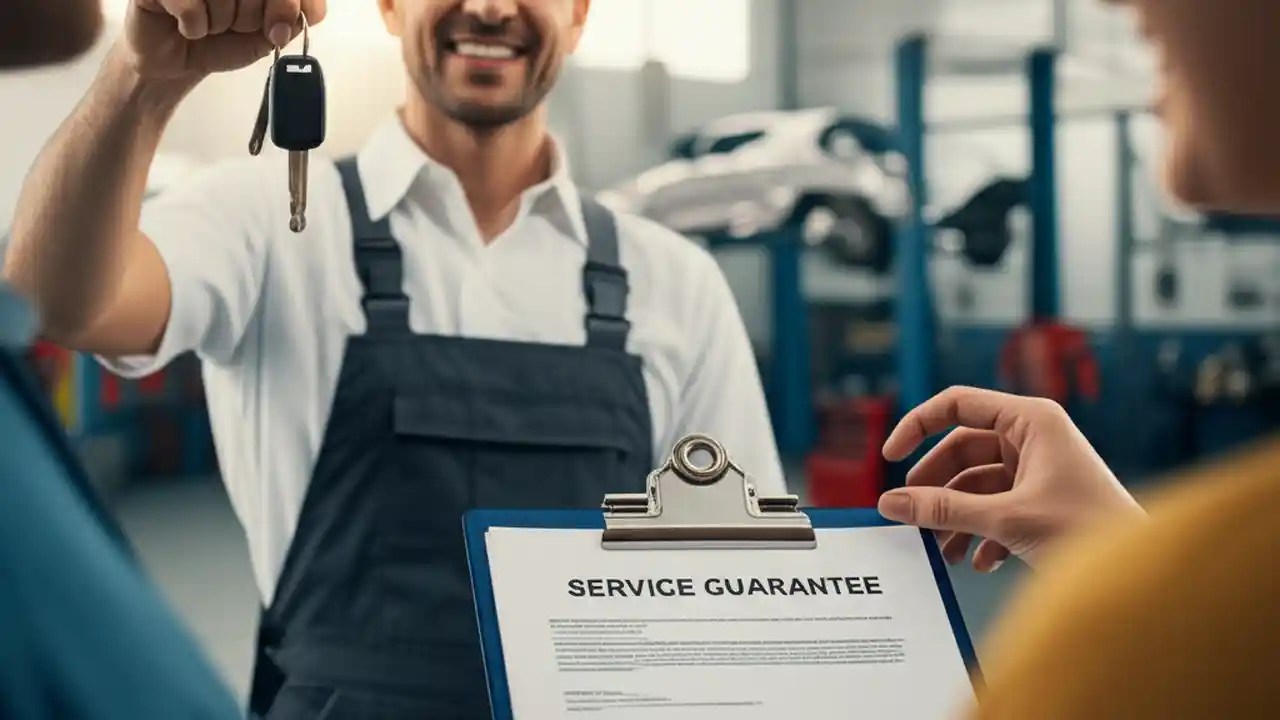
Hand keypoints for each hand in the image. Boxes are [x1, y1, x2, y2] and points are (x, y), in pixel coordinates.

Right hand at [121, 0, 327, 78]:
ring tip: (209, 24)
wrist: (176, 62)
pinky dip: (194, 25)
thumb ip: (290, 19)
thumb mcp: (267, 35)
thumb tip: (300, 12)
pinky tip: (185, 24)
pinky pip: (191, 6)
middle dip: (253, 18)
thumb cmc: (220, 41)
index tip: (278, 29)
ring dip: (220, 23)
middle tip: (237, 27)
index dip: (287, 7)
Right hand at [877, 387, 1143, 570]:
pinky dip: (981, 531)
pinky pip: (997, 505)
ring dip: (955, 517)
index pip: (957, 403)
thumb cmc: (1090, 531)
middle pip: (961, 449)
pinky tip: (978, 561)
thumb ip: (942, 510)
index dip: (918, 425)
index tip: (890, 456)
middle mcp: (1034, 436)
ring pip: (977, 483)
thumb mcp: (1005, 519)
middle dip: (936, 487)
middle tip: (912, 516)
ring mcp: (1040, 467)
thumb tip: (890, 503)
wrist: (1141, 573)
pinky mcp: (1044, 497)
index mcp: (1030, 420)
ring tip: (941, 551)